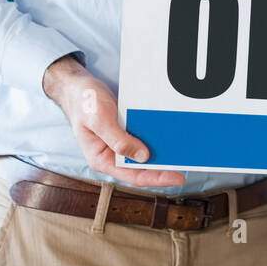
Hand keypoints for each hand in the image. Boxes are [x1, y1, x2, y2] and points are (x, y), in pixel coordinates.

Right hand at [42, 55, 186, 186]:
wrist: (79, 86)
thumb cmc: (84, 103)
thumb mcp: (99, 119)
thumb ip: (118, 140)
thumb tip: (142, 157)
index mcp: (102, 159)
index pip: (133, 176)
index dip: (157, 179)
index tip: (178, 178)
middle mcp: (112, 155)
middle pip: (142, 168)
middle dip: (164, 169)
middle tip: (187, 166)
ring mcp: (120, 144)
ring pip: (145, 155)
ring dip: (162, 155)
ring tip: (184, 155)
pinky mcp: (126, 132)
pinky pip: (143, 139)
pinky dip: (156, 140)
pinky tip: (171, 138)